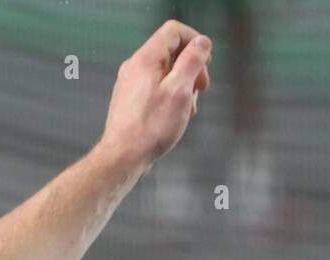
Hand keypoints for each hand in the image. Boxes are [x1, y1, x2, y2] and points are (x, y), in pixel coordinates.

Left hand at [97, 20, 211, 177]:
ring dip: (183, 86)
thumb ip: (192, 61)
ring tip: (188, 108)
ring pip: (165, 73)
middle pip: (171, 52)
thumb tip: (202, 43)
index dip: (195, 42)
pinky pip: (156, 89)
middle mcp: (134, 67)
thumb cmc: (150, 128)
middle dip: (191, 67)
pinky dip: (170, 97)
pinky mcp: (131, 100)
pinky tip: (176, 117)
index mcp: (145, 59)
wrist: (123, 158)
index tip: (205, 63)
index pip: (174, 31)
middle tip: (201, 88)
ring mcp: (130, 84)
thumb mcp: (180, 91)